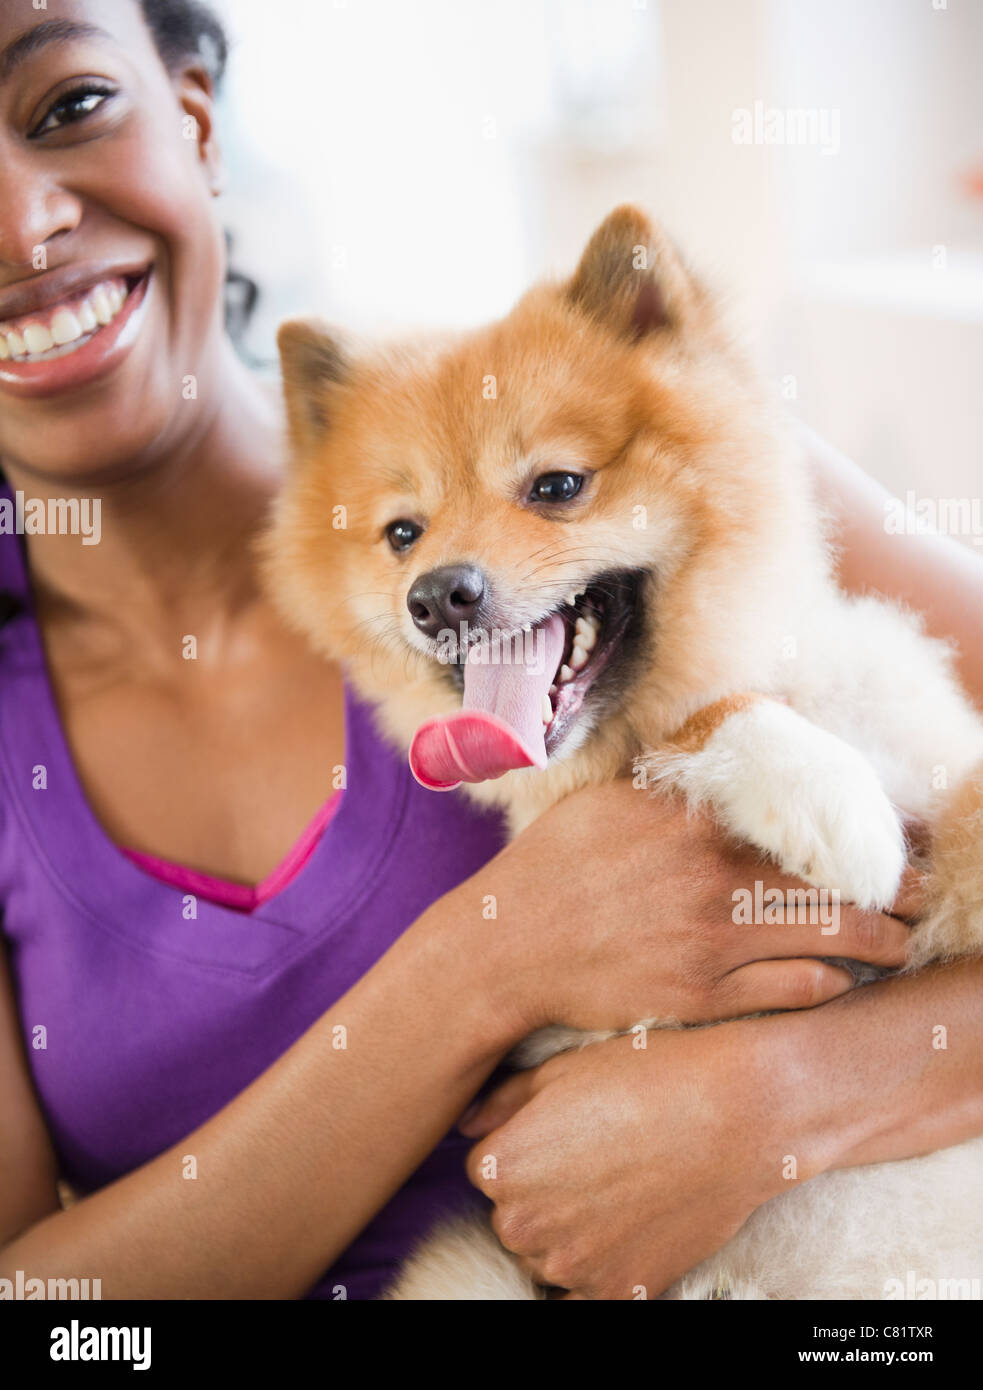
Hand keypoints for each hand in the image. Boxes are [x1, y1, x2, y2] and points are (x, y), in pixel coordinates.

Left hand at [460, 1018, 804, 1299]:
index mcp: (501, 1166)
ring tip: (621, 1185)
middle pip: (514, 1215)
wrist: (736, 1113)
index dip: (527, 1146)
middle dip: (543, 1192)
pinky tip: (628, 1228)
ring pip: (549, 1254)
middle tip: (598, 1156)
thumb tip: (467, 1125)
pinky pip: (584, 1292)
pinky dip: (599, 1267)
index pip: (487, 1167)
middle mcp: (524, 1225)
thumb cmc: (648, 1078)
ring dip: (570, 1230)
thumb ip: (503, 1101)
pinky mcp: (618, 1292)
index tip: (567, 1131)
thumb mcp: (563, 1069)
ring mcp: (571, 1266)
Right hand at [465, 780, 917, 1037]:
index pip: (800, 813)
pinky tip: (840, 979)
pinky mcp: (702, 994)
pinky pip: (791, 988)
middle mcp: (712, 877)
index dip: (855, 824)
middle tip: (920, 893)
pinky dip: (828, 982)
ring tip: (900, 942)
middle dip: (892, 891)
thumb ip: (670, 778)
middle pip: (832, 880)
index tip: (885, 834)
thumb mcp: (607, 801)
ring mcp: (711, 940)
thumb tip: (717, 744)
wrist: (508, 948)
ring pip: (828, 938)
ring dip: (878, 941)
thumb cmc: (552, 868)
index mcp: (693, 821)